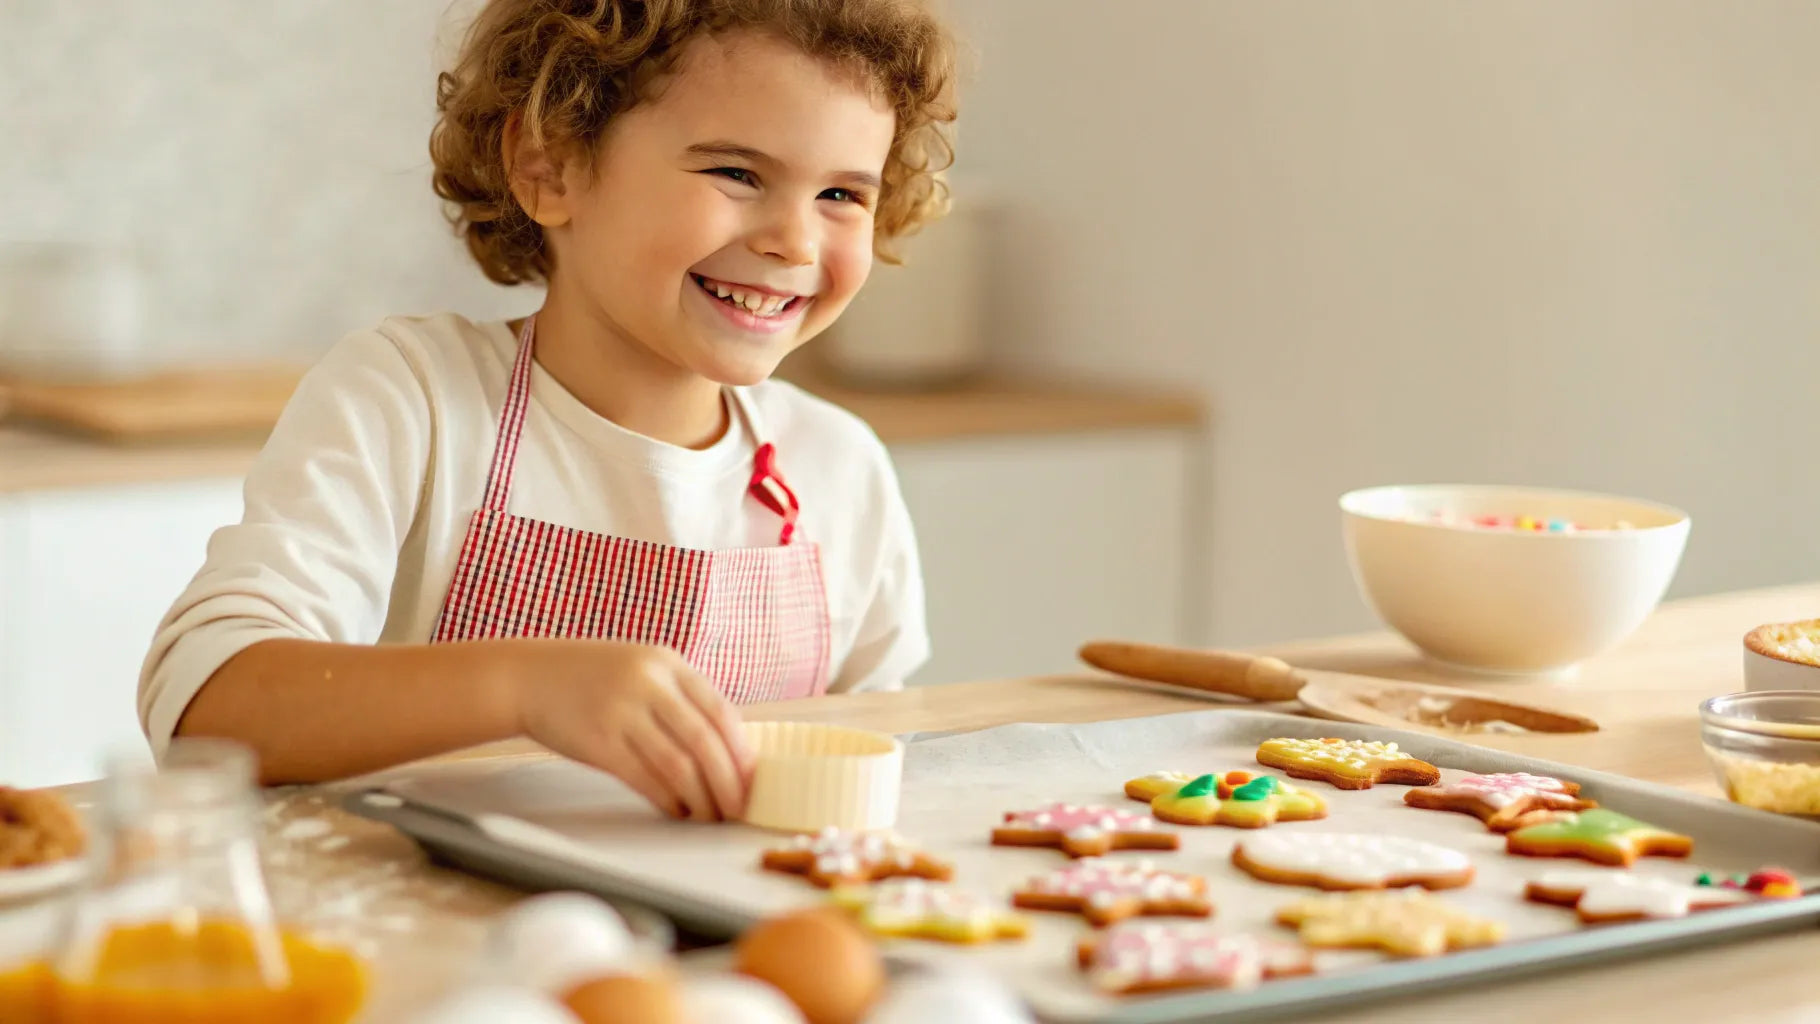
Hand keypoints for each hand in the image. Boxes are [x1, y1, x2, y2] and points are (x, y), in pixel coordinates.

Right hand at [508, 640, 755, 820]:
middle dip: (728, 783)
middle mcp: (649, 683)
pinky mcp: (597, 741)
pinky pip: (643, 779)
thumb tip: (728, 751)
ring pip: (677, 765)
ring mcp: (622, 710)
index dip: (741, 751)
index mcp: (668, 663)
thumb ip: (680, 699)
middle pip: (704, 741)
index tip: (752, 780)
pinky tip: (675, 811)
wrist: (529, 677)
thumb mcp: (642, 669)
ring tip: (708, 816)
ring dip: (699, 798)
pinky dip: (666, 800)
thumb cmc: (593, 680)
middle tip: (737, 809)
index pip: (721, 711)